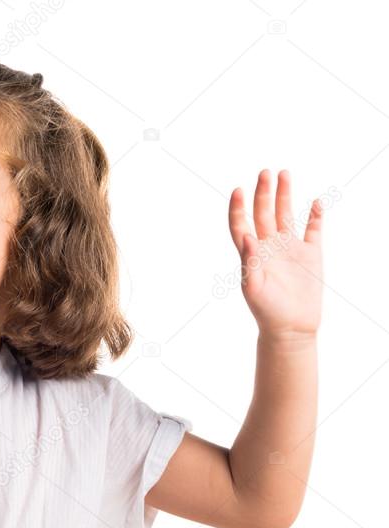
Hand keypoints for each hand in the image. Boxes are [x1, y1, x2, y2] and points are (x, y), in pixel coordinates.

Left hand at [229, 169, 323, 343]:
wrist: (291, 327)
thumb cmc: (266, 311)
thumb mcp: (253, 287)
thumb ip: (248, 261)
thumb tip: (246, 236)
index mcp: (252, 254)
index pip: (241, 225)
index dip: (238, 208)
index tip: (238, 190)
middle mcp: (269, 247)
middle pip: (263, 213)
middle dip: (263, 193)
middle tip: (265, 172)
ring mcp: (290, 248)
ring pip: (286, 215)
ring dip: (284, 195)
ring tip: (283, 174)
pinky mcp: (310, 254)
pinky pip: (313, 229)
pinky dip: (315, 215)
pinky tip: (315, 202)